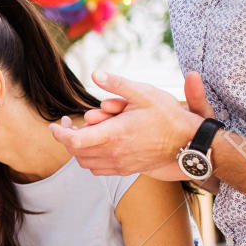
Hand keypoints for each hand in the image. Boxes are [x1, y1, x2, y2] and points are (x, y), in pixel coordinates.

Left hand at [49, 71, 202, 180]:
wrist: (188, 143)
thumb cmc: (167, 116)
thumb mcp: (144, 93)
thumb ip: (118, 84)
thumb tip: (94, 74)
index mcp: (113, 134)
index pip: (73, 141)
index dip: (59, 133)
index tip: (56, 124)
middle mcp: (113, 153)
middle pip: (75, 152)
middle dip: (67, 138)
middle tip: (68, 124)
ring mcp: (119, 164)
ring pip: (85, 163)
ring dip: (78, 149)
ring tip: (83, 133)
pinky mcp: (126, 170)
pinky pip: (98, 169)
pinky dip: (90, 159)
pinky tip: (97, 144)